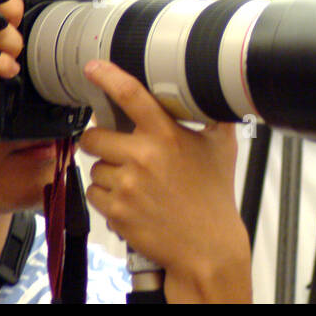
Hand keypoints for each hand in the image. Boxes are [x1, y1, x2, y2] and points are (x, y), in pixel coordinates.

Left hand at [78, 60, 250, 302]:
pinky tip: (129, 201)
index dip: (107, 77)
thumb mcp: (222, 149)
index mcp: (166, 135)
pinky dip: (105, 196)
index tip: (93, 68)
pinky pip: (94, 193)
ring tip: (133, 182)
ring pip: (94, 167)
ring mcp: (127, 186)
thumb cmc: (214, 197)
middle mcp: (143, 157)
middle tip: (114, 148)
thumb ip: (213, 118)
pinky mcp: (117, 211)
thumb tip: (216, 92)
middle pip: (94, 135)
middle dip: (99, 141)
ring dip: (107, 172)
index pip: (130, 95)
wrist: (207, 248)